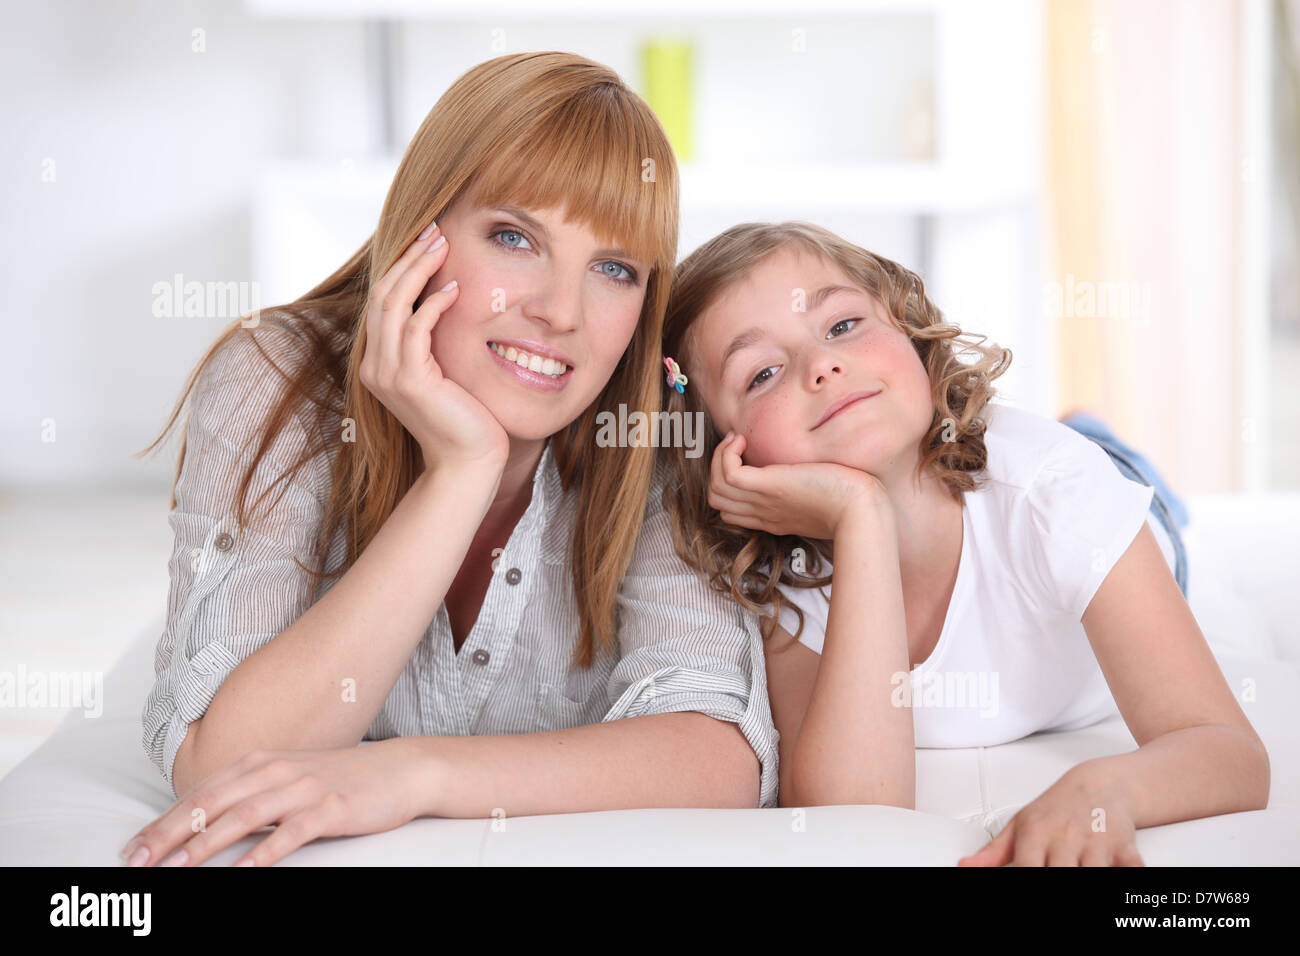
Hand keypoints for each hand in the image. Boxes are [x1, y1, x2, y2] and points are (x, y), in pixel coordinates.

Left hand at [118, 740, 428, 867]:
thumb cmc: (342, 779)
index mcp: (261, 762)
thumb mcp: (290, 779)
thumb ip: (251, 794)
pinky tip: (243, 872)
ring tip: (177, 868)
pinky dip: (263, 853)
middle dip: (169, 834)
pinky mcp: (330, 807)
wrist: (401, 770)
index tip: (132, 849)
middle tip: (137, 862)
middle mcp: (277, 770)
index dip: (162, 821)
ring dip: (205, 843)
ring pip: (243, 815)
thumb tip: (207, 820)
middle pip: (212, 802)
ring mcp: (304, 788)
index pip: (201, 793)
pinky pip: (290, 833)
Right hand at [359, 221, 508, 473]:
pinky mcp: (410, 381)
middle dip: (408, 258)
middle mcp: (375, 366)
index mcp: (379, 362)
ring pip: (394, 305)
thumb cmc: (465, 418)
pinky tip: (454, 289)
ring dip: (418, 271)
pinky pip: (416, 329)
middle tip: (434, 230)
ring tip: (442, 245)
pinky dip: (434, 304)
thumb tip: (447, 298)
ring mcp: (388, 374)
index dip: (401, 266)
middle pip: (382, 295)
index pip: (382, 301)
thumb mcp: (445, 371)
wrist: (467, 462)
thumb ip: (434, 341)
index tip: (427, 239)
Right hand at [708, 431, 892, 539]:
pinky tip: (742, 440)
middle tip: (737, 447)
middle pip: (717, 499)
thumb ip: (807, 491)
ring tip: (737, 441)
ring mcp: (762, 501)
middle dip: (719, 469)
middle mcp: (763, 512)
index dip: (730, 483)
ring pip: (716, 487)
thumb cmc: (852, 503)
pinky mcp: (766, 486)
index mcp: (774, 519)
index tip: (745, 459)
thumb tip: (809, 474)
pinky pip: (726, 473)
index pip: (731, 510)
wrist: (860, 510)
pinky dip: (726, 453)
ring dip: (719, 457)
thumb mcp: (822, 498)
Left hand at [958, 768, 1144, 866]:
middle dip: (1060, 884)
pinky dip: (1131, 876)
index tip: (1023, 896)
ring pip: (1094, 873)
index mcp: (1036, 834)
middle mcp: (1066, 838)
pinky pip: (1133, 868)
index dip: (1024, 884)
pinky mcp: (1126, 846)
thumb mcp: (1020, 825)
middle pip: (1061, 874)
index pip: (1025, 869)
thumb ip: (993, 852)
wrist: (1100, 784)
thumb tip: (964, 866)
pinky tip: (1118, 874)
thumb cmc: (1055, 809)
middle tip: (1058, 884)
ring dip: (1090, 879)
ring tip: (1080, 876)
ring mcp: (1097, 842)